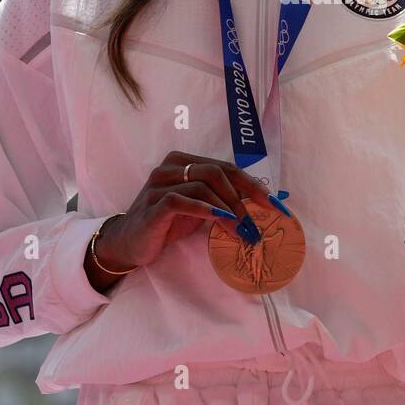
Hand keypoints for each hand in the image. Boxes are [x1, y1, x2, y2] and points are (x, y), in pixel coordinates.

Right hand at [87, 151, 269, 287]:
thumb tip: (259, 206)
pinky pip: (181, 200)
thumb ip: (221, 199)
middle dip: (243, 196)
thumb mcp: (198, 208)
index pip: (226, 167)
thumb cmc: (167, 224)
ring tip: (241, 228)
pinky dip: (205, 209)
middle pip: (218, 171)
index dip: (252, 184)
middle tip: (257, 220)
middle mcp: (171, 167)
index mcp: (184, 161)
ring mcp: (159, 184)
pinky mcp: (153, 204)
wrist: (130, 243)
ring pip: (203, 185)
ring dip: (228, 208)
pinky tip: (220, 220)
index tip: (274, 204)